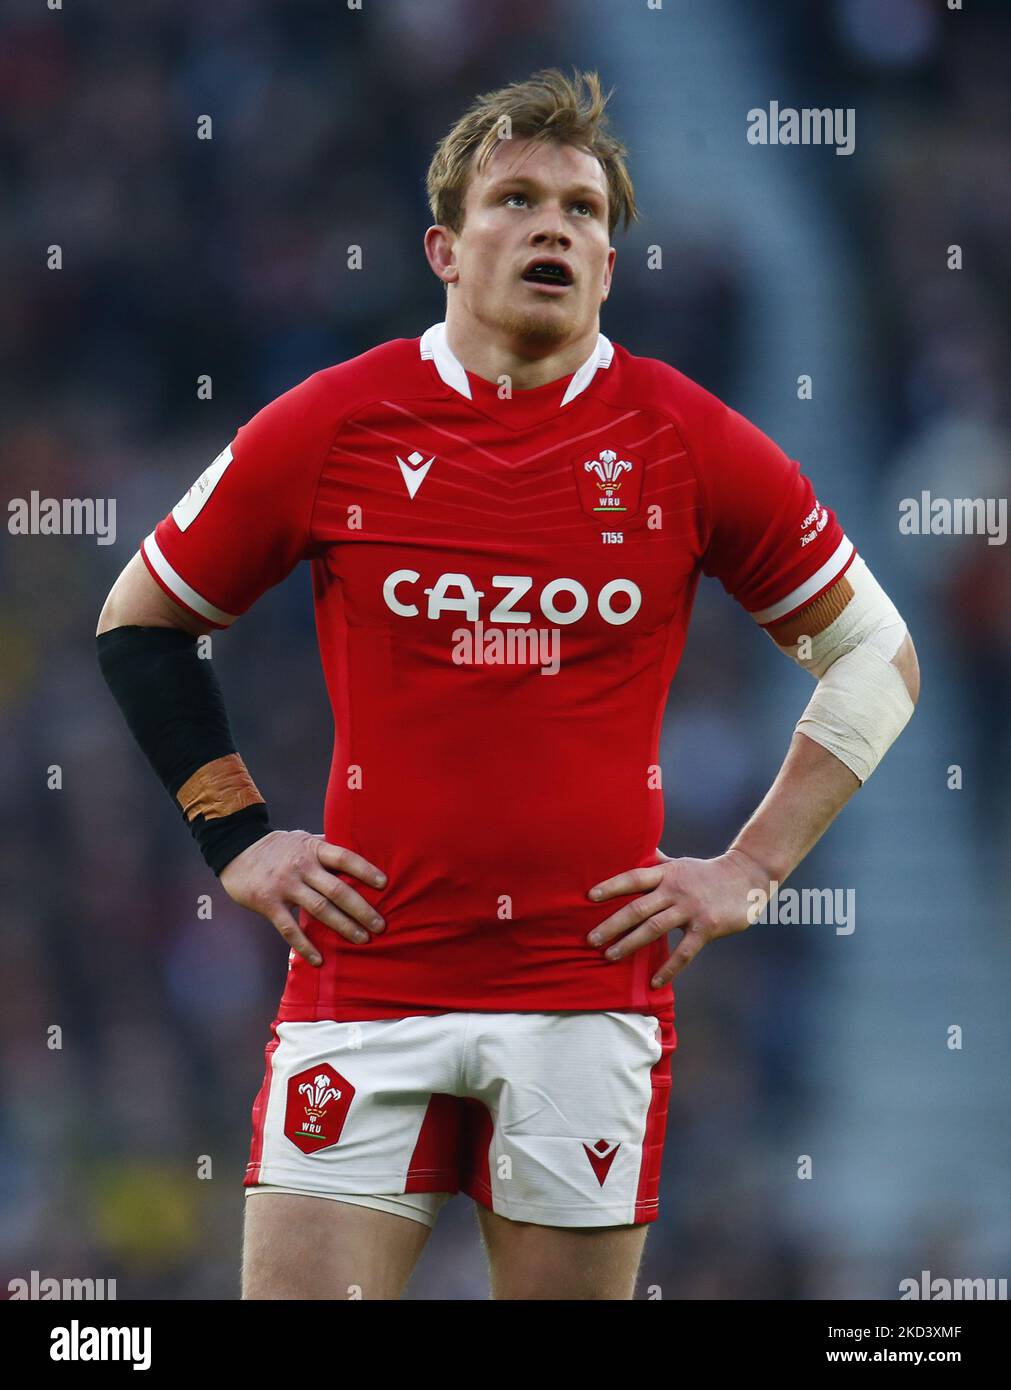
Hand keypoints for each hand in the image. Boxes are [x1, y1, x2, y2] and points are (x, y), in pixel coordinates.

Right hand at [220, 830, 387, 966]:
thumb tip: (360, 849)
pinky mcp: (268, 903)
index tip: (384, 885)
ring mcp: (284, 885)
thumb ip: (327, 847)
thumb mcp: (304, 838)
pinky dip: (305, 945)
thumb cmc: (278, 846)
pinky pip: (289, 928)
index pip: (344, 858)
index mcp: (313, 849)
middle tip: (380, 925)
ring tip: (362, 939)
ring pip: (318, 910)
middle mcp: (301, 866)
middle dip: (361, 909)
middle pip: (336, 889)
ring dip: (342, 926)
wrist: (236, 848)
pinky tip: (319, 959)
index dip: (365, 870)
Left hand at [586, 847, 769, 986]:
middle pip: (638, 908)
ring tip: (610, 956)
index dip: (611, 886)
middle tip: (590, 939)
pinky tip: (654, 981)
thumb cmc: (706, 873)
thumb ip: (656, 862)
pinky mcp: (707, 927)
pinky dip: (668, 968)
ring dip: (630, 944)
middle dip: (612, 924)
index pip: (633, 878)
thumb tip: (632, 848)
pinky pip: (684, 952)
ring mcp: (691, 909)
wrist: (747, 877)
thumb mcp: (679, 864)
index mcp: (666, 873)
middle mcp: (675, 889)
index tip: (589, 897)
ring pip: (654, 929)